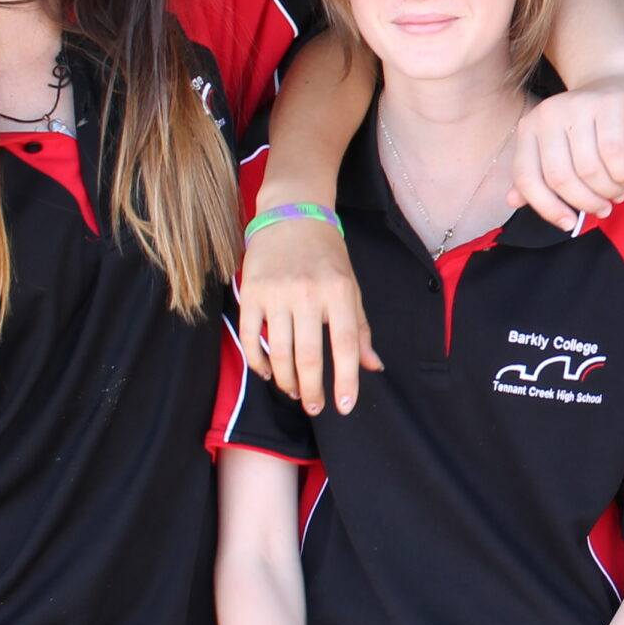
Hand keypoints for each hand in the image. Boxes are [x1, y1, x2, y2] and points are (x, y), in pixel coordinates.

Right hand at [238, 219, 381, 416]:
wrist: (292, 217)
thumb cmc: (327, 256)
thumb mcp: (351, 288)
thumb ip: (360, 329)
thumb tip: (373, 367)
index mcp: (339, 292)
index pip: (345, 345)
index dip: (346, 379)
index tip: (344, 406)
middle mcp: (308, 293)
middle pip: (309, 355)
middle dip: (313, 389)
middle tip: (315, 408)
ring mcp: (276, 293)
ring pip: (279, 351)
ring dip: (286, 381)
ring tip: (294, 392)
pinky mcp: (251, 293)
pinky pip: (251, 337)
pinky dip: (258, 361)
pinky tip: (267, 374)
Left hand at [510, 76, 623, 231]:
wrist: (620, 87)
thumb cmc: (588, 128)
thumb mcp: (558, 150)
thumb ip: (536, 175)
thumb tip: (512, 201)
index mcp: (528, 128)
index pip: (527, 178)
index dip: (546, 207)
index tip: (568, 223)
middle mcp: (548, 114)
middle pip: (559, 177)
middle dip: (584, 202)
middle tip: (602, 209)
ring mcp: (577, 106)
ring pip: (588, 169)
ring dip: (606, 191)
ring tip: (616, 194)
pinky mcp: (608, 105)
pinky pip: (613, 153)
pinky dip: (620, 175)